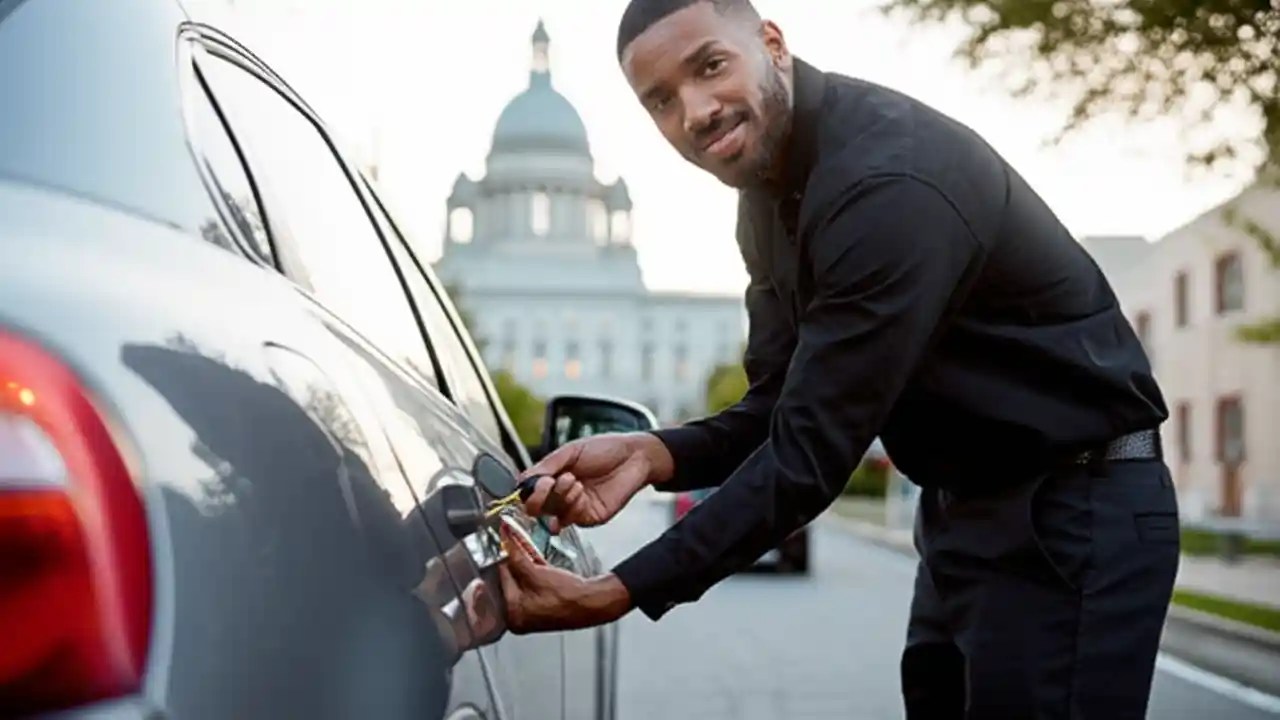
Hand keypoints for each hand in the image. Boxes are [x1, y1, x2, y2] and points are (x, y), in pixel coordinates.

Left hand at [497, 524, 630, 633]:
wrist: (592, 604)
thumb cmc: (567, 596)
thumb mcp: (537, 574)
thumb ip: (517, 558)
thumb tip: (506, 544)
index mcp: (512, 614)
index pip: (502, 579)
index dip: (505, 558)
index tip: (506, 543)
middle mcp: (518, 619)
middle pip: (510, 582)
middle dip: (514, 563)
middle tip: (517, 545)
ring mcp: (530, 616)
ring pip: (522, 584)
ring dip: (525, 568)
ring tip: (530, 553)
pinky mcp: (542, 611)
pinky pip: (532, 589)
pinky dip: (535, 577)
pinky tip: (539, 564)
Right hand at [521, 432, 674, 531]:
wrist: (634, 456)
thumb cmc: (605, 449)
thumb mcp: (571, 451)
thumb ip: (547, 465)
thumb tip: (522, 480)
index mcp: (554, 478)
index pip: (530, 493)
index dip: (528, 492)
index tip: (535, 481)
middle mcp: (561, 495)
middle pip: (536, 510)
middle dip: (538, 499)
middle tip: (548, 484)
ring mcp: (575, 508)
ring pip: (552, 515)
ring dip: (560, 497)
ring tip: (574, 480)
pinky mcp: (590, 517)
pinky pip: (572, 519)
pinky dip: (572, 506)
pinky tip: (581, 492)